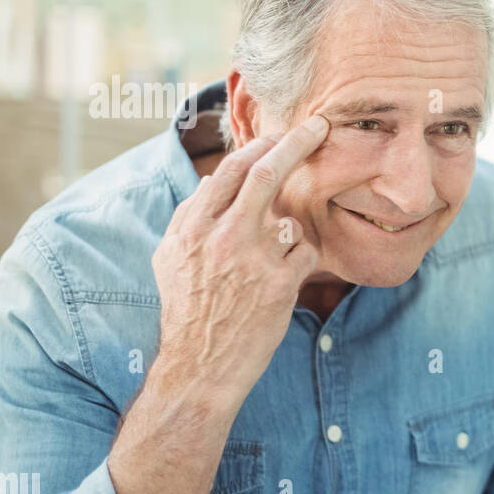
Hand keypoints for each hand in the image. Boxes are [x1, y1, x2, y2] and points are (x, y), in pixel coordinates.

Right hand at [151, 116, 328, 410]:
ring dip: (291, 231)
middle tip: (321, 126)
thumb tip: (216, 179)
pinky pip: (305, 252)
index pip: (231, 168)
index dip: (262, 144)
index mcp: (191, 227)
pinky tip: (282, 280)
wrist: (199, 367)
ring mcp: (252, 260)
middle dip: (299, 141)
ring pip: (291, 217)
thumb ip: (193, 217)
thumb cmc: (188, 311)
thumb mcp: (173, 258)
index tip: (282, 133)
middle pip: (267, 171)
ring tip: (272, 260)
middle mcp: (220, 237)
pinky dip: (301, 260)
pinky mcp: (279, 285)